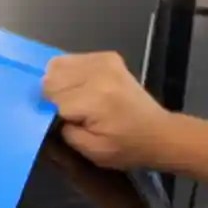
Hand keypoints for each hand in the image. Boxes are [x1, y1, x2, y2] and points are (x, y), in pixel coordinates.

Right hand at [43, 52, 176, 169]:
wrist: (158, 132)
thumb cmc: (126, 147)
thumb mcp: (91, 151)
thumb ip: (65, 131)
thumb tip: (49, 113)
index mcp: (95, 99)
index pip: (51, 98)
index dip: (51, 113)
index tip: (62, 123)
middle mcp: (98, 73)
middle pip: (51, 77)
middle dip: (52, 95)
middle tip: (67, 112)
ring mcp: (103, 61)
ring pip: (57, 65)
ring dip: (59, 82)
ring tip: (74, 98)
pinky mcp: (107, 56)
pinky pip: (71, 59)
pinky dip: (69, 73)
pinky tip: (81, 87)